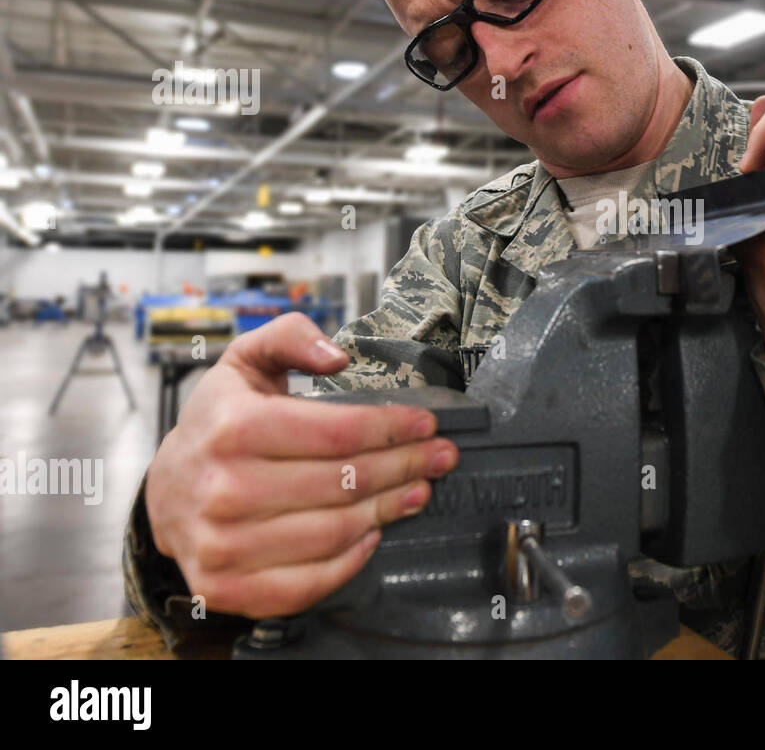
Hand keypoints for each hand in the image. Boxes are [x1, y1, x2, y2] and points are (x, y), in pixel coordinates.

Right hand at [144, 313, 458, 619]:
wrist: (166, 490)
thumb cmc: (220, 422)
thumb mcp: (246, 361)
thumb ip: (291, 337)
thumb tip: (337, 355)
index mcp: (232, 428)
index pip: (337, 432)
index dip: (393, 428)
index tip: (427, 424)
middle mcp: (223, 489)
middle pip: (344, 482)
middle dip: (405, 466)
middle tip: (439, 457)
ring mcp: (221, 545)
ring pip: (334, 532)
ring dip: (388, 510)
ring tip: (417, 491)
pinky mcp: (225, 587)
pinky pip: (306, 584)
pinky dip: (350, 561)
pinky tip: (373, 534)